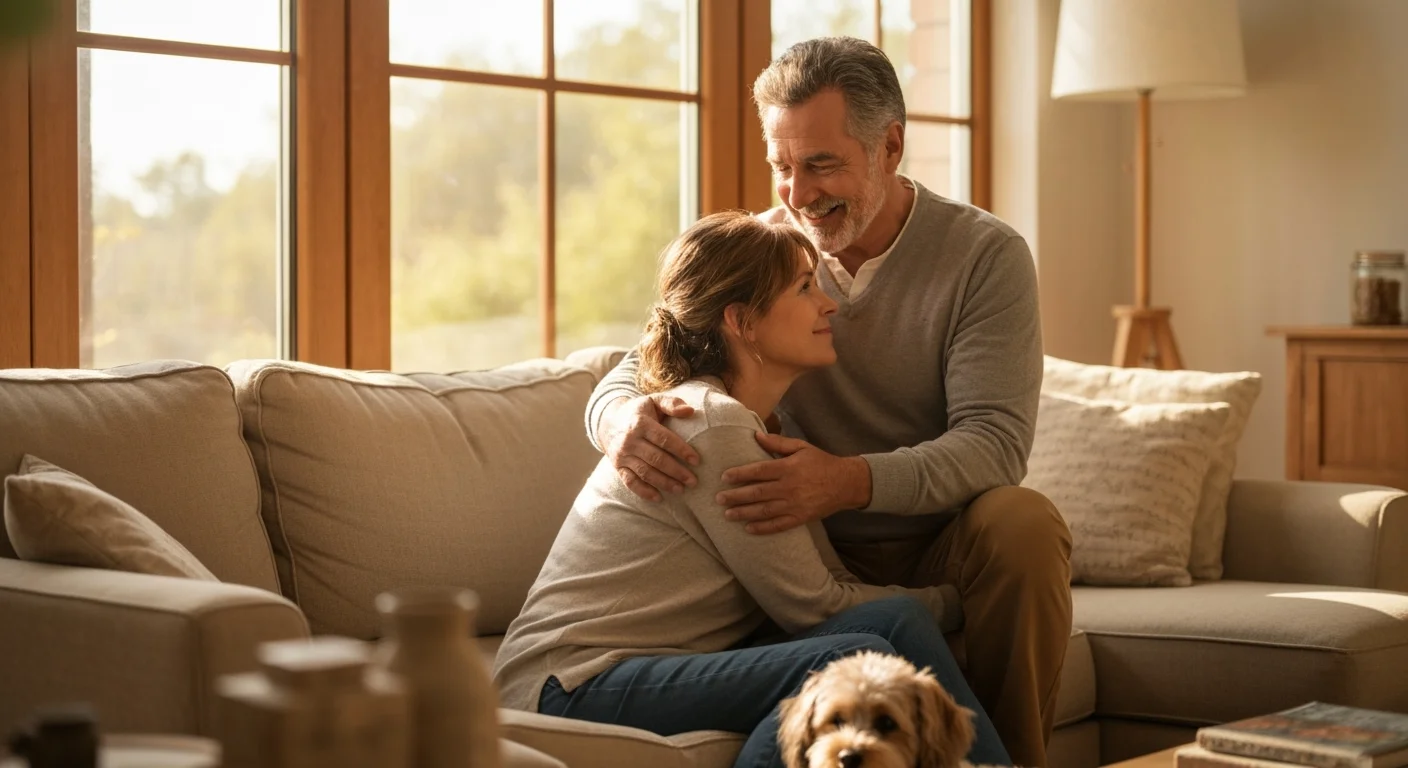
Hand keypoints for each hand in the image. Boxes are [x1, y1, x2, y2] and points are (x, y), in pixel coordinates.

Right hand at [600, 394, 699, 501]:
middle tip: (693, 481)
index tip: (696, 460)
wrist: (609, 421)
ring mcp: (622, 455)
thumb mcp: (653, 400)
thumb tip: (690, 411)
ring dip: (664, 483)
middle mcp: (629, 440)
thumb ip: (671, 403)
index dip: (681, 450)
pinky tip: (659, 498)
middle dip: (676, 471)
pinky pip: (630, 482)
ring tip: (681, 490)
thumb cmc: (639, 412)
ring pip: (645, 472)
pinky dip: (644, 491)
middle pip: (656, 458)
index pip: (663, 439)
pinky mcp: (618, 467)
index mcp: (640, 423)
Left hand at [715, 433, 871, 534]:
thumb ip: (778, 442)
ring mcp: (795, 504)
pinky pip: (778, 525)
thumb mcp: (802, 447)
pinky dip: (763, 528)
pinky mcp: (801, 517)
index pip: (759, 471)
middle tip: (719, 498)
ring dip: (744, 513)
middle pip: (757, 492)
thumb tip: (756, 436)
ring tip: (727, 514)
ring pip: (764, 510)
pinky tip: (748, 528)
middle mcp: (789, 487)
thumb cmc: (822, 462)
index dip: (740, 474)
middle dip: (736, 496)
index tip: (724, 477)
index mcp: (788, 468)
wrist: (846, 483)